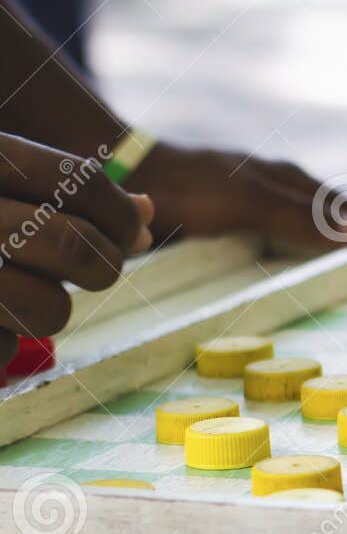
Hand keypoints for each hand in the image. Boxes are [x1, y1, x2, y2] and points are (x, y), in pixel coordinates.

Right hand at [0, 133, 153, 363]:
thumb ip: (61, 192)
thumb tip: (145, 217)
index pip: (77, 180)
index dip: (118, 212)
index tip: (128, 232)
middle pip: (70, 244)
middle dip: (101, 264)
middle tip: (93, 269)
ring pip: (47, 309)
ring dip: (50, 311)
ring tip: (22, 296)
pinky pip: (1, 353)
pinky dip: (0, 349)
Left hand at [124, 144, 346, 249]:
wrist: (121, 168)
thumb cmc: (188, 188)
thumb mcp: (249, 203)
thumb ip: (300, 217)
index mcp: (272, 177)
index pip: (323, 198)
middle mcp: (256, 176)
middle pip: (305, 192)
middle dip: (333, 207)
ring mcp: (229, 183)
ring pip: (278, 195)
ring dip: (304, 209)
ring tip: (321, 221)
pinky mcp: (204, 194)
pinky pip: (251, 204)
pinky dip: (270, 213)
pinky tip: (260, 220)